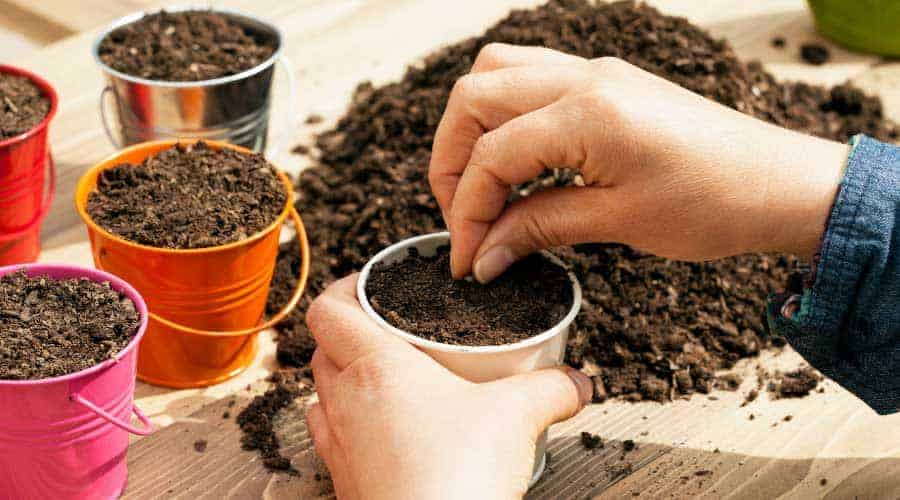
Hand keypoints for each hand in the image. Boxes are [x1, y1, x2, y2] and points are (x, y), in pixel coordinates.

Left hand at [305, 275, 591, 499]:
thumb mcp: (517, 417)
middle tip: (392, 332)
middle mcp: (344, 401)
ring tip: (388, 381)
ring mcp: (339, 445)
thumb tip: (577, 383)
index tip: (370, 286)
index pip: (329, 310)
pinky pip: (333, 438)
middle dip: (350, 334)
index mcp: (374, 366)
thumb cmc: (458, 478)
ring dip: (344, 380)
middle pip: (323, 349)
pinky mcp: (345, 482)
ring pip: (322, 393)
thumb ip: (551, 390)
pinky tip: (387, 433)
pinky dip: (350, 425)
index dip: (344, 288)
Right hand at [429, 44, 849, 281]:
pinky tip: (517, 160)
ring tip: (481, 186)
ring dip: (473, 129)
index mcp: (587, 111)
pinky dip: (507, 115)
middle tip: (464, 219)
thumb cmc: (714, 203)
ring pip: (496, 74)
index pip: (491, 155)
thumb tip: (483, 255)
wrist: (778, 183)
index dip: (467, 212)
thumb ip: (538, 228)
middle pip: (474, 98)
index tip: (466, 260)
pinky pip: (531, 76)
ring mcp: (594, 71)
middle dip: (452, 162)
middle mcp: (583, 77)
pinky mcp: (605, 80)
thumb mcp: (618, 222)